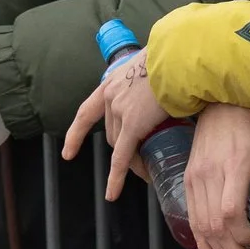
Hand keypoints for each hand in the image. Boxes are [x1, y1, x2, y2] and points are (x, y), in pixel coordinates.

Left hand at [61, 57, 172, 200]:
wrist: (181, 55)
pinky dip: (117, 177)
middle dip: (123, 151)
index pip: (88, 111)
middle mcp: (111, 95)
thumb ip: (153, 84)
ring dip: (131, 162)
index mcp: (114, 81)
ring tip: (147, 171)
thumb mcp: (155, 68)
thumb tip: (168, 96)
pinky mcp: (133, 124)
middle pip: (111, 134)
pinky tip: (113, 194)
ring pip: (120, 147)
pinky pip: (122, 157)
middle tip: (140, 162)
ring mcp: (120, 110)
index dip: (77, 133)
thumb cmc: (177, 57)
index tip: (68, 152)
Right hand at [183, 105, 249, 248]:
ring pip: (203, 226)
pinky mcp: (188, 179)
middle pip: (217, 227)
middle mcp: (210, 173)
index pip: (232, 212)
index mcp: (236, 164)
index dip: (245, 237)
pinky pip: (192, 218)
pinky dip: (202, 242)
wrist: (222, 100)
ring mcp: (195, 177)